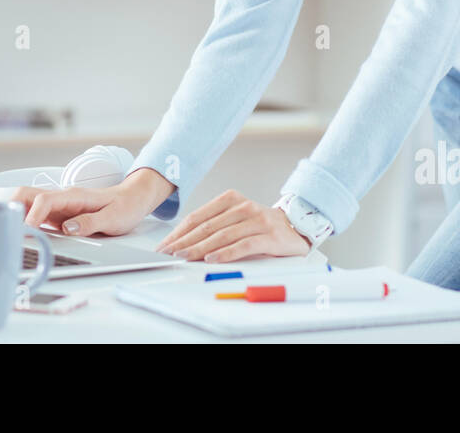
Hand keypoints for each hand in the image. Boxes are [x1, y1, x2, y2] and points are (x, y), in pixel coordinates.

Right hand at [9, 174, 164, 237]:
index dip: (31, 216)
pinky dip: (24, 225)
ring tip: (10, 237)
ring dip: (15, 217)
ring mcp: (57, 207)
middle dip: (11, 209)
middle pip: (26, 195)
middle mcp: (61, 199)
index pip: (43, 200)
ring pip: (27, 205)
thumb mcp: (113, 218)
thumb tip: (68, 228)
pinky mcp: (57, 216)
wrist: (133, 199)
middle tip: (6, 231)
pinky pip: (35, 216)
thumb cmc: (124, 206)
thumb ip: (90, 223)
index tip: (25, 233)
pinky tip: (22, 238)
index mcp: (73, 196)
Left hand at [154, 189, 310, 262]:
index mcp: (231, 199)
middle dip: (185, 241)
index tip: (165, 245)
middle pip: (207, 226)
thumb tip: (184, 243)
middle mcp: (243, 206)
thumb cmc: (259, 225)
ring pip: (222, 235)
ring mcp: (257, 220)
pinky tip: (212, 259)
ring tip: (185, 257)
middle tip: (169, 253)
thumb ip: (214, 226)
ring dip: (200, 248)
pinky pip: (243, 245)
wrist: (295, 227)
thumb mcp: (235, 218)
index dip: (179, 232)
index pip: (198, 216)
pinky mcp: (269, 236)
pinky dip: (225, 253)